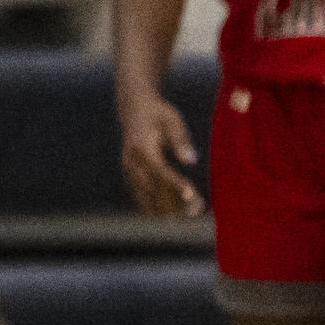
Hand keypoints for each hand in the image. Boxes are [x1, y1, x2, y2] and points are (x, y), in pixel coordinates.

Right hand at [117, 86, 202, 221]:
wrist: (133, 106)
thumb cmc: (157, 112)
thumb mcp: (172, 119)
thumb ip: (180, 140)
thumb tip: (191, 160)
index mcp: (142, 148)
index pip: (161, 171)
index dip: (176, 184)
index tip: (191, 196)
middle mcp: (132, 161)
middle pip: (153, 187)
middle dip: (174, 202)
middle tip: (196, 211)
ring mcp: (128, 168)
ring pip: (144, 194)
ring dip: (163, 207)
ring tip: (184, 218)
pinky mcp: (129, 172)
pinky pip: (139, 193)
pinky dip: (151, 205)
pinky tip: (164, 215)